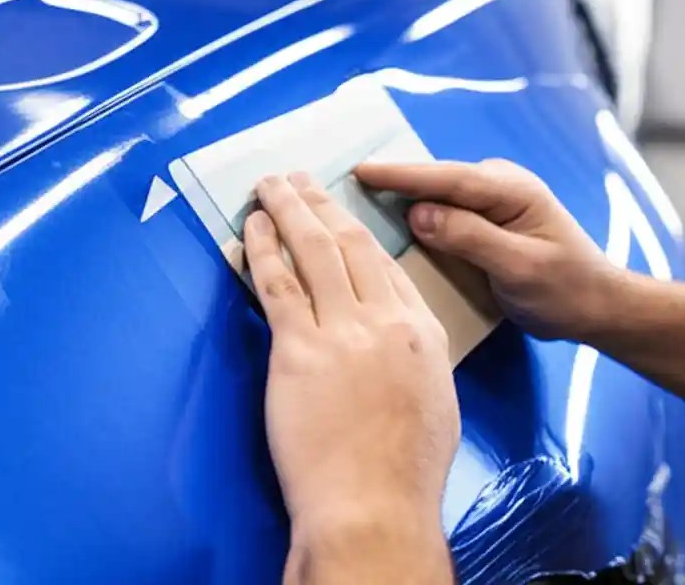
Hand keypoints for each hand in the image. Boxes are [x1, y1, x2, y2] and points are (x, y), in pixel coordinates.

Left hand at [246, 172, 457, 576]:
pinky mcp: (298, 348)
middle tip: (300, 179)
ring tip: (270, 185)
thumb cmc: (404, 472)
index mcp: (423, 332)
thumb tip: (394, 344)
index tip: (341, 212)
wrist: (372, 505)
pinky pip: (276, 284)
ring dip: (288, 209)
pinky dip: (261, 249)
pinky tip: (250, 227)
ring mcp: (341, 330)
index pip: (387, 265)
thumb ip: (414, 361)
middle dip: (321, 204)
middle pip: (349, 244)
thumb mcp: (434, 404)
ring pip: (312, 250)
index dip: (359, 231)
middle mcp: (385, 320)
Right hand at [354, 158, 619, 340]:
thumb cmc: (565, 289)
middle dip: (392, 178)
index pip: (446, 177)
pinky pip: (442, 207)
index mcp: (511, 190)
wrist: (596, 306)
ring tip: (354, 194)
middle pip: (436, 179)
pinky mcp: (484, 216)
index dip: (401, 174)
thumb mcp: (519, 268)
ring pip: (436, 192)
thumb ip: (471, 237)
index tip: (360, 171)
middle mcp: (499, 184)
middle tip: (342, 179)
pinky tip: (387, 215)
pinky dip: (414, 209)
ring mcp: (491, 198)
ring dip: (399, 193)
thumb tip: (418, 214)